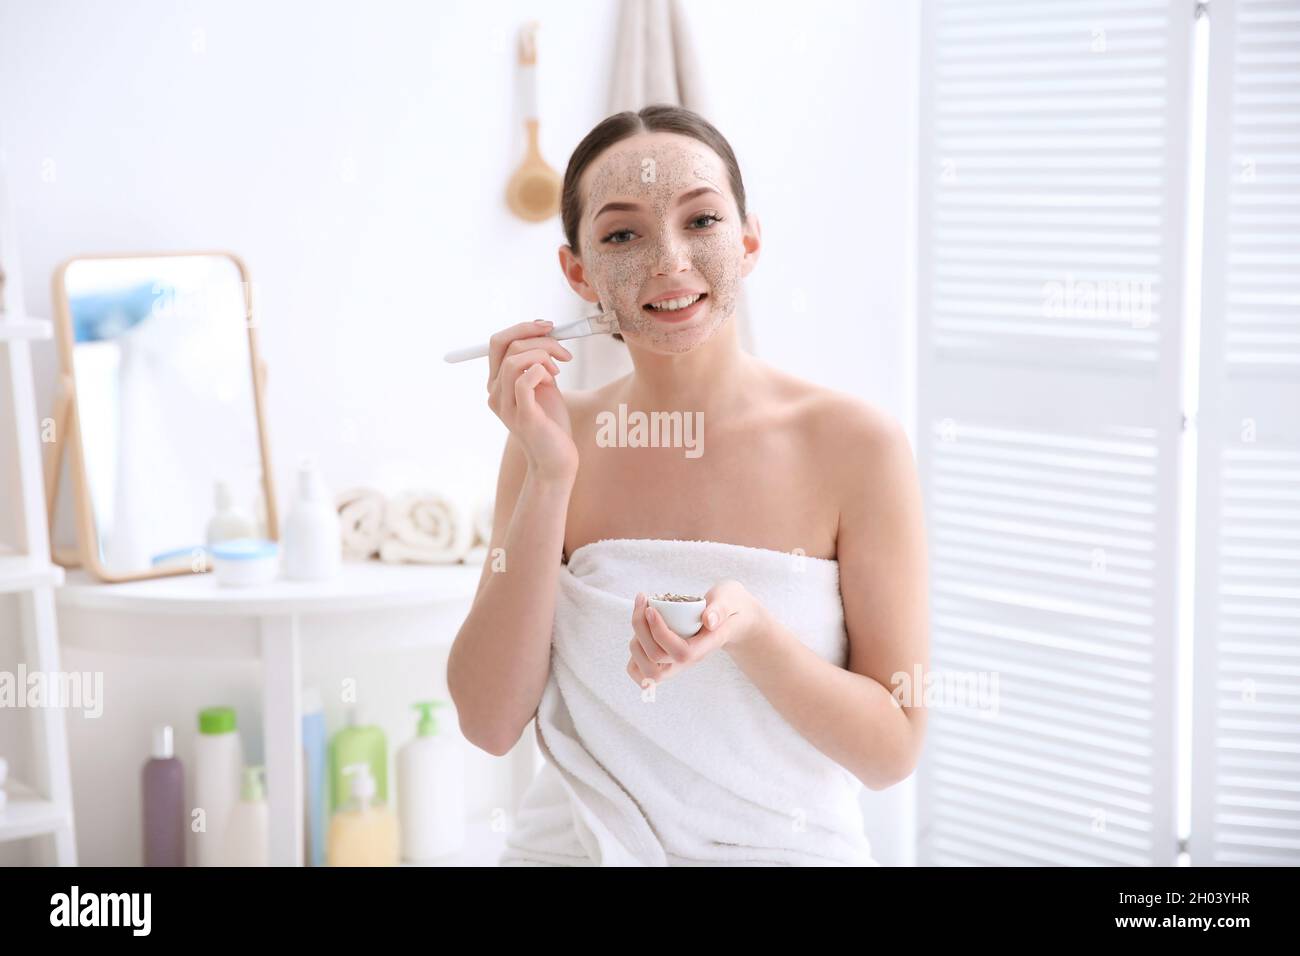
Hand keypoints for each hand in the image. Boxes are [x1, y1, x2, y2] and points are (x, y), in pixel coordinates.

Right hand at [485, 320, 576, 480]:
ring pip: (513, 360)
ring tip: (558, 370)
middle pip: (503, 344)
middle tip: (560, 346)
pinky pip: (524, 381)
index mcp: (497, 383)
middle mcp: (495, 393)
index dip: (522, 328)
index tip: (548, 326)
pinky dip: (541, 371)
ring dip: (542, 355)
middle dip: (535, 336)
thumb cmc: (552, 423)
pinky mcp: (522, 416)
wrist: (556, 459)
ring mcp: (506, 405)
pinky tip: (554, 380)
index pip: (497, 342)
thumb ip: (538, 364)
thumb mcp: (543, 386)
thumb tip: (545, 335)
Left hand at [626, 580, 770, 687]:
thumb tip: (708, 620)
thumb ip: (721, 608)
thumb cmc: (731, 607)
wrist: (732, 619)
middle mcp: (688, 660)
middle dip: (641, 630)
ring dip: (635, 640)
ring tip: (641, 612)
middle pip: (657, 660)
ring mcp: (676, 664)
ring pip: (646, 670)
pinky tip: (640, 630)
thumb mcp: (731, 599)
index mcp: (706, 646)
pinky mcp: (666, 662)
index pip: (680, 652)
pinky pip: (642, 673)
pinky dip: (634, 655)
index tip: (652, 608)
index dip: (660, 633)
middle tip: (643, 602)